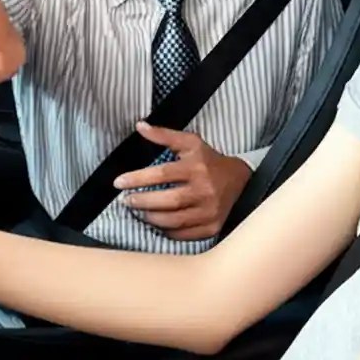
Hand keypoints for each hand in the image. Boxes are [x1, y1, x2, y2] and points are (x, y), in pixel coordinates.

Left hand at [113, 122, 253, 240]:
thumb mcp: (190, 143)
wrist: (239, 179)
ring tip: (139, 212)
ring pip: (174, 220)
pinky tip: (157, 223)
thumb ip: (164, 135)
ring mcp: (209, 211)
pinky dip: (167, 230)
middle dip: (142, 201)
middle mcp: (204, 190)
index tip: (119, 182)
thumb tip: (140, 126)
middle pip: (167, 200)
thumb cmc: (209, 160)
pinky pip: (184, 234)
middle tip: (126, 200)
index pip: (161, 174)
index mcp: (197, 167)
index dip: (137, 178)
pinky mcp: (212, 227)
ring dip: (151, 218)